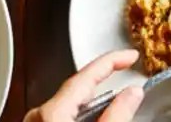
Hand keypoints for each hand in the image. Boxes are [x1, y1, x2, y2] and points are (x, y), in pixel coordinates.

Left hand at [26, 49, 144, 121]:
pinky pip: (61, 114)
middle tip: (128, 82)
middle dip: (104, 86)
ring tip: (112, 111)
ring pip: (70, 104)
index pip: (87, 75)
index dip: (112, 61)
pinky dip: (79, 116)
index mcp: (52, 112)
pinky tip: (94, 120)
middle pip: (78, 89)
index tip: (130, 55)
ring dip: (93, 106)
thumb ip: (117, 115)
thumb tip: (132, 94)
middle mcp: (38, 114)